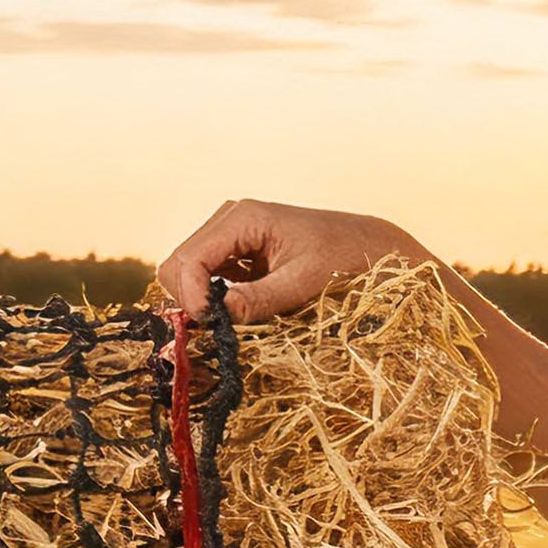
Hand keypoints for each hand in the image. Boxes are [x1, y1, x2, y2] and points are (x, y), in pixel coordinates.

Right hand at [156, 199, 425, 323]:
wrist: (369, 247)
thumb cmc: (343, 259)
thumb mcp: (303, 282)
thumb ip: (260, 298)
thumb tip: (218, 315)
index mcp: (242, 217)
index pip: (188, 259)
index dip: (191, 297)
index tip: (212, 327)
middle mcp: (229, 221)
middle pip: (177, 265)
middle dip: (190, 301)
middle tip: (219, 330)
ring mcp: (230, 236)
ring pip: (187, 274)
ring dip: (201, 303)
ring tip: (231, 323)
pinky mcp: (237, 254)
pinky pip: (208, 280)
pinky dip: (215, 300)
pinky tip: (240, 313)